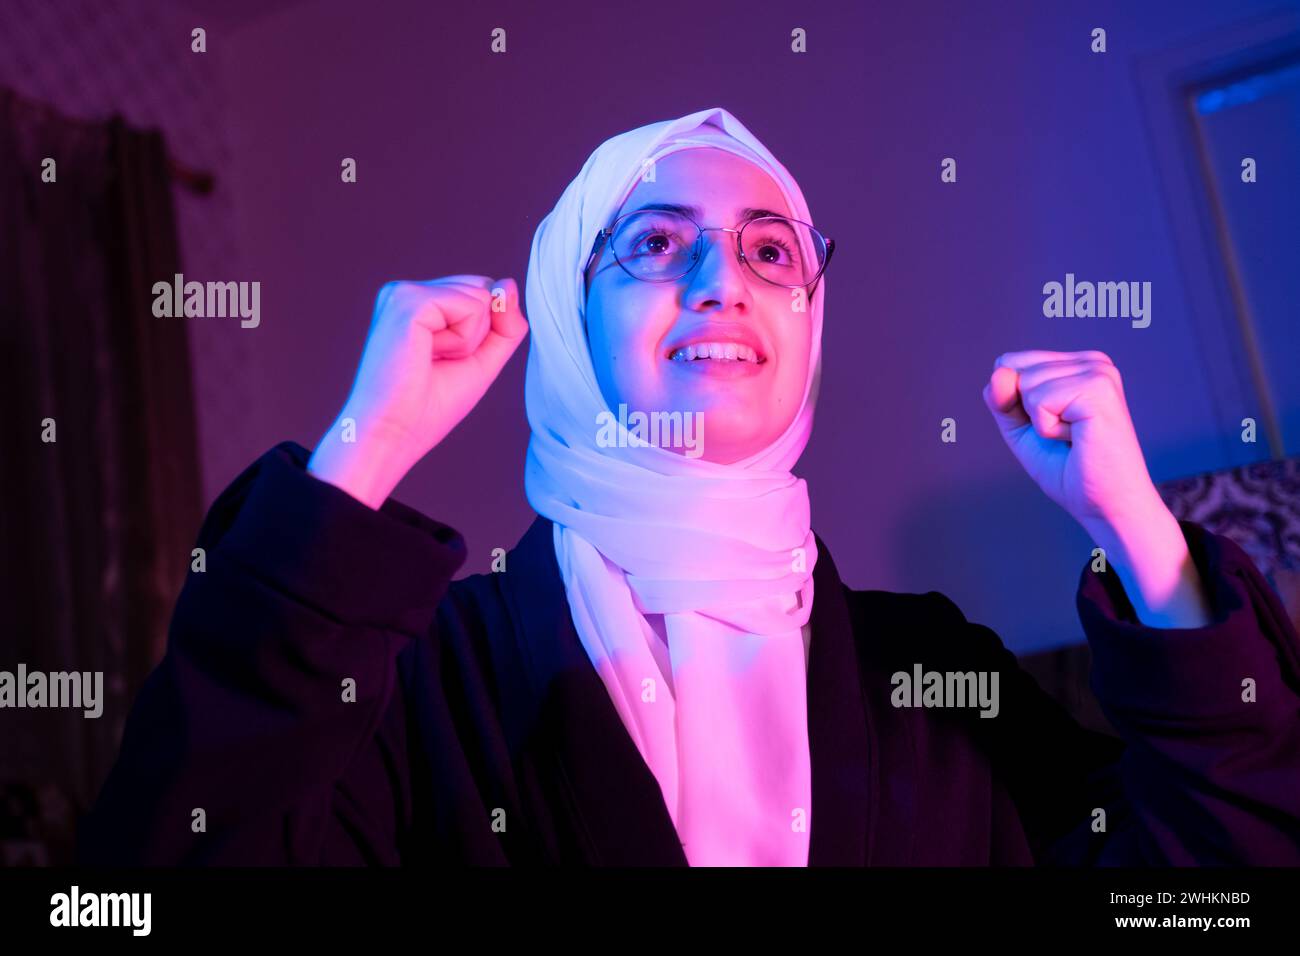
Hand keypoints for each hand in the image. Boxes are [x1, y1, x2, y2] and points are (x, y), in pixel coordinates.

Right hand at [308, 275, 528, 506]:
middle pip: (485, 292)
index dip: (482, 334)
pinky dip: (463, 341)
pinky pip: (472, 307)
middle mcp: (408, 292)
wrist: (392, 434)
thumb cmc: (427, 407)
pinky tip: (428, 355)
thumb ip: (504, 324)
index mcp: (418, 304)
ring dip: (469, 341)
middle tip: (437, 364)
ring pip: (481, 298)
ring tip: (430, 361)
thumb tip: (509, 284)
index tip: (445, 362)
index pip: (481, 295)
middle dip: (477, 335)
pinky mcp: (409, 300)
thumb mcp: (481, 361)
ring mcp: (404, 292)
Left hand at [981, 349, 1160, 529]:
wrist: (1104, 505)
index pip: (1010, 362)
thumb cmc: (1068, 469)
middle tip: (1065, 436)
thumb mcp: (1020, 428)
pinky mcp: (1098, 389)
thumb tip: (999, 371)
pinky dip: (1048, 429)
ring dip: (1040, 423)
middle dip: (1027, 413)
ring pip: (1025, 383)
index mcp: (1078, 364)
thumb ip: (1001, 398)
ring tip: (1074, 436)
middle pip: (1013, 369)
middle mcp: (1092, 361)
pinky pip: (1039, 401)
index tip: (1051, 425)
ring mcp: (1099, 372)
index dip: (1013, 402)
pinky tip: (1078, 437)